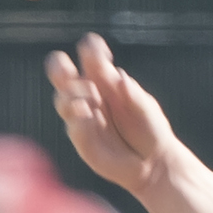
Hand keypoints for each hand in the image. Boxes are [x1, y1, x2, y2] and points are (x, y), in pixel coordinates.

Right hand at [44, 34, 178, 195]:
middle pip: (61, 72)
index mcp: (104, 80)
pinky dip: (80, 121)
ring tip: (91, 103)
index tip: (99, 51)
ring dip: (72, 96)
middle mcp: (89, 95)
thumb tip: (118, 77)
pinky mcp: (81, 139)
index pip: (89, 56)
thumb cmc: (152, 131)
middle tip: (73, 73)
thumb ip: (133, 94)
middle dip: (59, 67)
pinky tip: (91, 118)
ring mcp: (82, 116)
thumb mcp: (147, 108)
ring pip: (62, 98)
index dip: (89, 48)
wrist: (153, 164)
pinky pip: (72, 126)